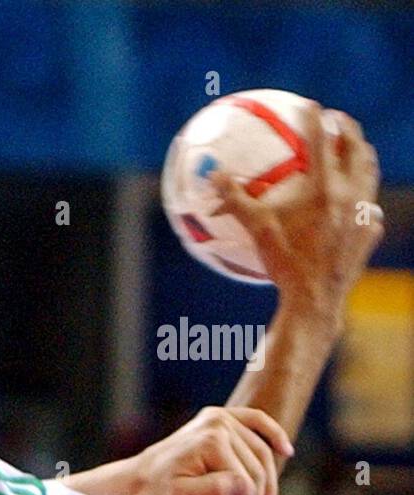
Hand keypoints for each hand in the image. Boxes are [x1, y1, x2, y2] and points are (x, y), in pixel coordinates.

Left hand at [126, 406, 293, 494]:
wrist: (137, 478)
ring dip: (267, 484)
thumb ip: (213, 490)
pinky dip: (272, 434)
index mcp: (211, 441)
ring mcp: (220, 417)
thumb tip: (243, 486)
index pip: (244, 482)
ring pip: (261, 454)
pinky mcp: (221, 417)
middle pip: (256, 470)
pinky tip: (287, 451)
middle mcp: (218, 423)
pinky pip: (256, 422)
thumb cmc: (156, 493)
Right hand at [211, 104, 381, 326]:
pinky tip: (359, 202)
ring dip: (363, 155)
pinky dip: (365, 196)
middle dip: (348, 129)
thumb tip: (214, 176)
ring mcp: (365, 212)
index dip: (315, 120)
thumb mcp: (257, 229)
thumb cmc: (283, 262)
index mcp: (323, 189)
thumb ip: (236, 200)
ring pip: (370, 173)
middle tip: (338, 118)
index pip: (321, 142)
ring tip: (356, 148)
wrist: (314, 298)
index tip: (311, 105)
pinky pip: (371, 207)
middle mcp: (350, 195)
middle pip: (356, 149)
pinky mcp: (370, 231)